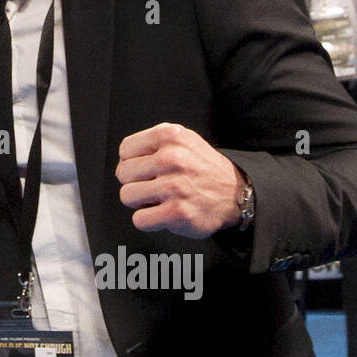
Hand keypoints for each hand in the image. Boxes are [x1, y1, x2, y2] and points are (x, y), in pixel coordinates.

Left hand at [116, 123, 241, 237]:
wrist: (235, 194)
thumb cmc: (201, 168)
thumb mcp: (181, 141)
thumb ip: (151, 144)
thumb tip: (122, 163)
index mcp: (170, 136)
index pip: (125, 150)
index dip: (133, 162)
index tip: (148, 168)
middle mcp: (172, 158)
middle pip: (123, 174)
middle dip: (136, 182)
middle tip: (156, 185)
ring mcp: (174, 186)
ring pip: (127, 196)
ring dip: (141, 202)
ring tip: (160, 198)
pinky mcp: (177, 212)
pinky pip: (139, 220)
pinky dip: (149, 220)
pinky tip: (164, 212)